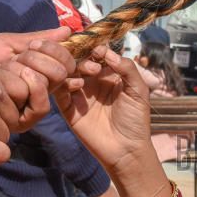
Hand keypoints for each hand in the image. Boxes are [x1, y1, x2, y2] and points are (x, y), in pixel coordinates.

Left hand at [0, 28, 77, 131]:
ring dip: (35, 67)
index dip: (57, 50)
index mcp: (37, 71)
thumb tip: (68, 30)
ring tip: (12, 64)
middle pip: (63, 72)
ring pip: (54, 83)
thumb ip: (37, 38)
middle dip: (43, 56)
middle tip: (21, 54)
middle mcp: (38, 90)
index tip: (35, 43)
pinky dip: (34, 85)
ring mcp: (31, 105)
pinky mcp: (22, 121)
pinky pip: (41, 106)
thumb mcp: (7, 44)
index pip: (65, 62)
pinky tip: (20, 75)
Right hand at [58, 44, 155, 171]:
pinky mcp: (68, 108)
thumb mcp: (138, 90)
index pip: (95, 53)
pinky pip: (58, 92)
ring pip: (66, 73)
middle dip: (83, 58)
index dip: (94, 47)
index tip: (97, 48)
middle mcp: (91, 81)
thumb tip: (106, 51)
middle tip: (93, 67)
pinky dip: (63, 84)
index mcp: (108, 74)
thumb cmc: (135, 120)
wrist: (126, 149)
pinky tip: (77, 86)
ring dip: (73, 69)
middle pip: (78, 60)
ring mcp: (78, 95)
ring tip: (86, 76)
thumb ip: (127, 67)